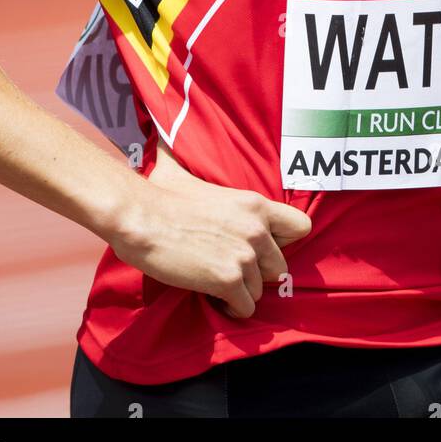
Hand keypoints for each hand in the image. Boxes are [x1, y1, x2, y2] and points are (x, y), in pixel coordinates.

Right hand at [110, 135, 311, 318]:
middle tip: (231, 269)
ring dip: (240, 291)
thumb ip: (188, 158)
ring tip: (217, 283)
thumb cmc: (158, 194)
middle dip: (257, 272)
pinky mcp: (228, 280)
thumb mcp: (184, 171)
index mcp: (254, 204)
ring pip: (260, 290)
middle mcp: (257, 230)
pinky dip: (230, 308)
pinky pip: (244, 307)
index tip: (262, 246)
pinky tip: (213, 298)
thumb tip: (164, 133)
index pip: (301, 227)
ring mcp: (245, 256)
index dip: (284, 240)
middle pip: (280, 266)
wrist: (140, 217)